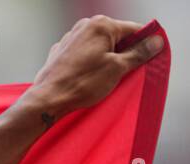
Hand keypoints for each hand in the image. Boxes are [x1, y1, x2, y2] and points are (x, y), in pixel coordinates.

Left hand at [26, 16, 162, 119]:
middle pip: (116, 37)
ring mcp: (70, 39)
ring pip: (99, 47)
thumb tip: (155, 42)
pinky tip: (90, 78)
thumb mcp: (117, 68)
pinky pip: (84, 55)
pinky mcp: (61, 53)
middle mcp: (84, 27)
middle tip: (126, 72)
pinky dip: (91, 64)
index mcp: (101, 25)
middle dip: (124, 53)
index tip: (148, 58)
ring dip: (107, 60)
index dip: (144, 44)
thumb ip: (139, 53)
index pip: (134, 29)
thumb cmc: (79, 83)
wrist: (46, 100)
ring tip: (106, 78)